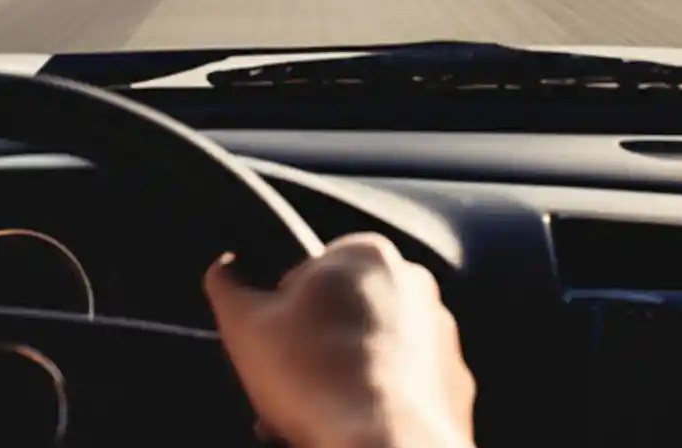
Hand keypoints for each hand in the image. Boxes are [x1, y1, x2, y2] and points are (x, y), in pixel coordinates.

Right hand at [204, 233, 475, 447]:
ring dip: (344, 377)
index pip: (311, 270)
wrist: (384, 445)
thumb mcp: (245, 323)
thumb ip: (228, 283)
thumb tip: (226, 268)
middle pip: (345, 312)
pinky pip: (404, 390)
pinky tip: (349, 424)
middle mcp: (415, 285)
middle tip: (290, 384)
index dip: (284, 310)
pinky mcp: (455, 383)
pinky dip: (379, 405)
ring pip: (374, 352)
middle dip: (316, 347)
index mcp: (367, 253)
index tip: (275, 343)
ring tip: (314, 413)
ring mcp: (442, 335)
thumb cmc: (315, 378)